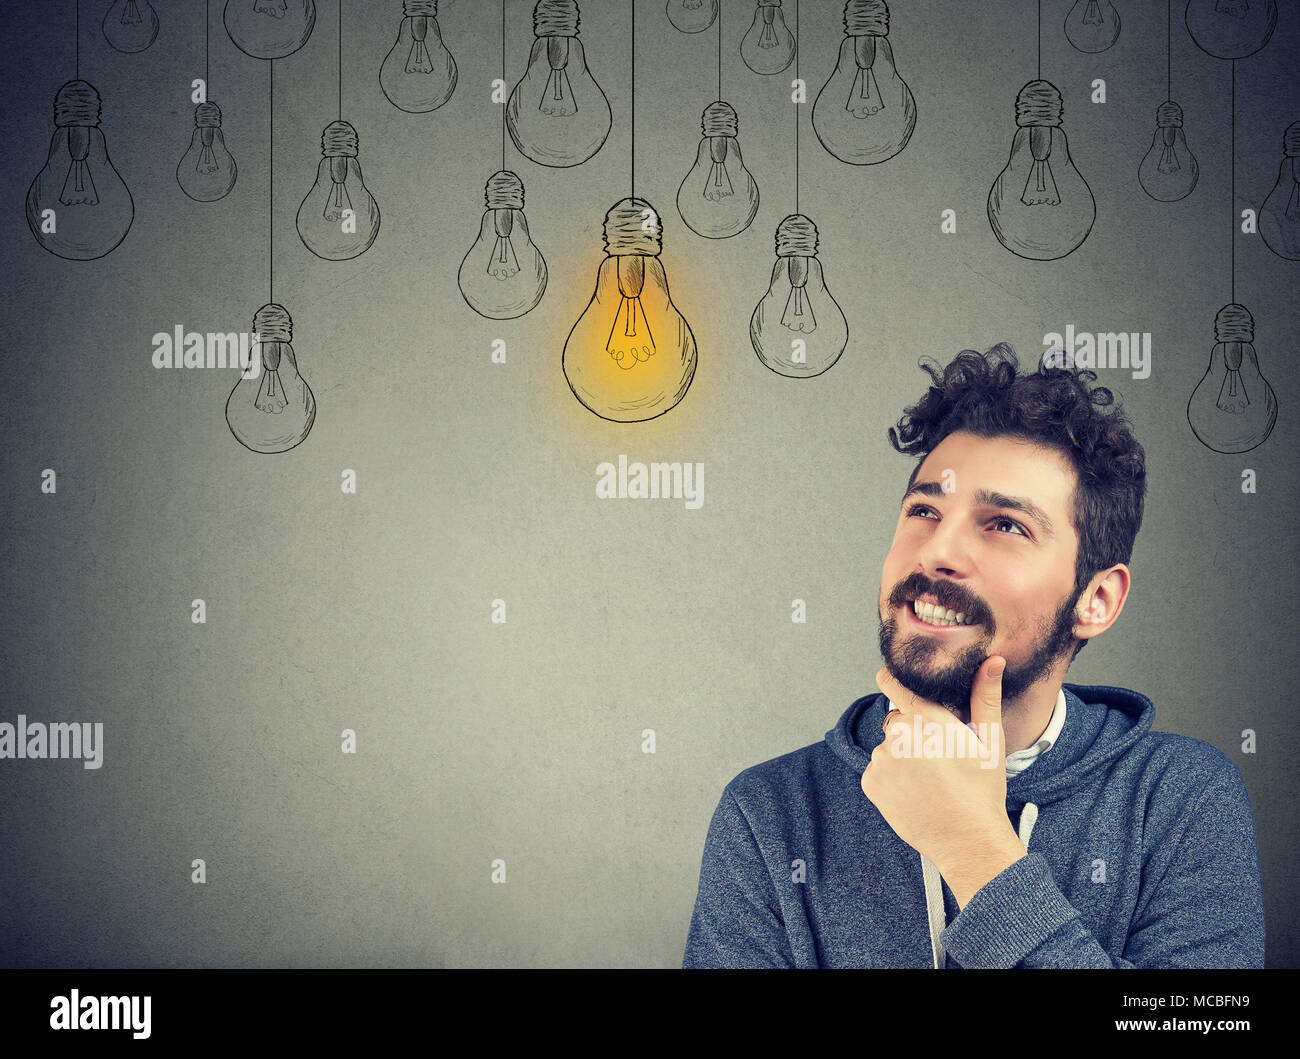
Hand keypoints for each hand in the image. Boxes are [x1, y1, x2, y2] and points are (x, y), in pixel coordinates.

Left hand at [861, 657, 1026, 907]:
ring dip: (902, 756)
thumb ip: (985, 696)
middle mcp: (898, 734)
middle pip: (898, 721)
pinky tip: (915, 792)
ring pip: (888, 747)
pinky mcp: (870, 783)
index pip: (894, 684)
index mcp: (926, 718)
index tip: (889, 678)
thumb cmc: (983, 789)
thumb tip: (992, 660)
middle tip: (938, 756)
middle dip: (913, 731)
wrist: (968, 842)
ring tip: (930, 780)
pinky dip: (891, 778)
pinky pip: (878, 770)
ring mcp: (881, 760)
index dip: (892, 679)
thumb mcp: (990, 741)